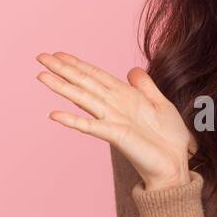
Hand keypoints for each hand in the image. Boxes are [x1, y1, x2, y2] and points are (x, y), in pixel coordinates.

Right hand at [36, 51, 193, 189]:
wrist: (175, 163)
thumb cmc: (169, 138)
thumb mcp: (161, 104)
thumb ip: (145, 87)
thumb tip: (132, 70)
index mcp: (125, 96)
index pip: (96, 75)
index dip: (78, 64)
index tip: (59, 53)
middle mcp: (114, 106)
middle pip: (84, 83)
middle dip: (63, 69)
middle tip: (41, 57)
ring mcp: (112, 120)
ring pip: (83, 99)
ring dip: (62, 87)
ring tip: (42, 76)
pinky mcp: (115, 135)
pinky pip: (91, 126)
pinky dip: (73, 120)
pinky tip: (54, 115)